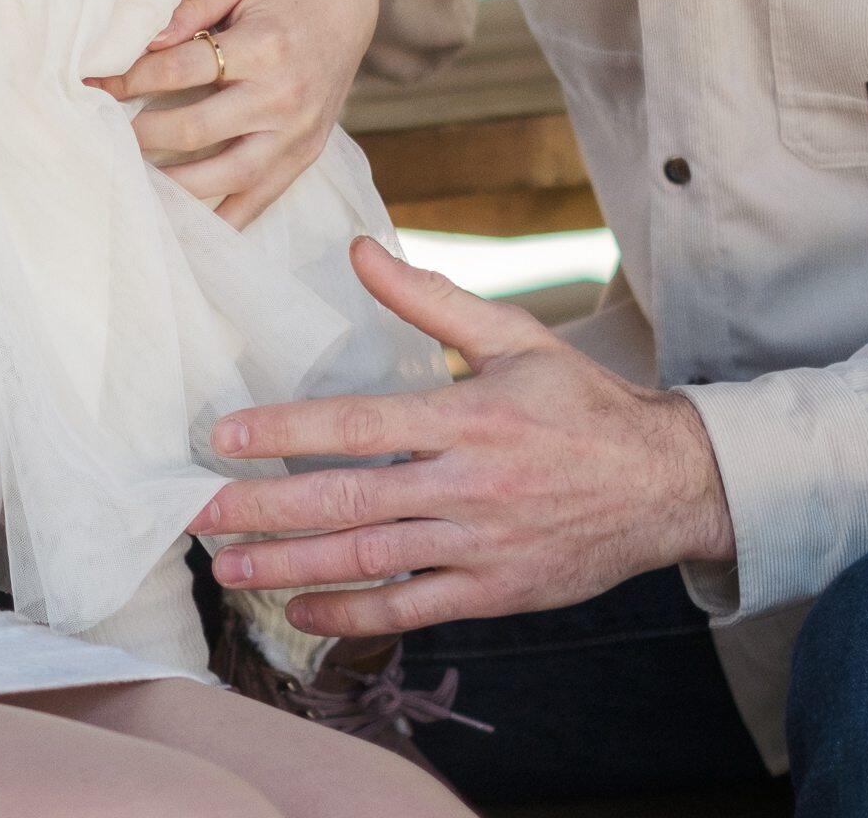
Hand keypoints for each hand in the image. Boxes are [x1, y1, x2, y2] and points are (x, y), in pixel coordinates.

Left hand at [89, 0, 376, 227]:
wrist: (350, 0)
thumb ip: (192, 6)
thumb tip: (145, 43)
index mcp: (266, 46)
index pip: (181, 70)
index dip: (131, 78)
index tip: (96, 83)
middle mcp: (284, 96)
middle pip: (194, 130)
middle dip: (139, 134)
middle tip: (100, 132)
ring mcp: (297, 134)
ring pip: (223, 177)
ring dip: (169, 184)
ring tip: (129, 175)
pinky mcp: (304, 157)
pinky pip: (257, 202)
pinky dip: (217, 221)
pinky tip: (178, 226)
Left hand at [188, 238, 735, 633]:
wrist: (668, 483)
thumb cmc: (582, 404)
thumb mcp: (514, 336)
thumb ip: (429, 298)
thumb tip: (360, 249)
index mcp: (467, 417)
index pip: (357, 425)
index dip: (285, 430)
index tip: (223, 438)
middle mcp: (468, 485)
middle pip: (347, 501)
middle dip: (266, 509)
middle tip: (200, 514)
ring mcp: (481, 545)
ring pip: (369, 560)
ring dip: (291, 566)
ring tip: (230, 568)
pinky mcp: (496, 592)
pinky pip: (411, 610)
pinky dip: (351, 617)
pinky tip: (299, 611)